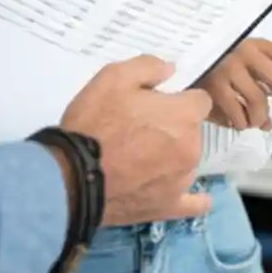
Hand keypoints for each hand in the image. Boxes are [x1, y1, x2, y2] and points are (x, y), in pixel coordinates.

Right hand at [59, 55, 212, 226]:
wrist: (71, 176)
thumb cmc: (94, 123)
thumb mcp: (114, 78)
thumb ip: (148, 67)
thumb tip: (171, 69)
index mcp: (184, 115)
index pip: (200, 100)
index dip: (179, 99)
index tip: (159, 104)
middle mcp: (192, 147)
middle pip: (192, 131)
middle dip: (173, 127)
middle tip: (139, 130)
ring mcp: (183, 179)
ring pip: (188, 161)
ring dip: (173, 157)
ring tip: (139, 159)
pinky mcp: (169, 205)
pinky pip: (194, 204)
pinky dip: (192, 198)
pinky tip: (188, 194)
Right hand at [198, 39, 271, 133]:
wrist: (179, 61)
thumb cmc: (219, 61)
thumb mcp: (248, 58)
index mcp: (255, 44)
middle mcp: (242, 54)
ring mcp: (226, 71)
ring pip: (259, 104)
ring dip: (262, 119)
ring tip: (258, 121)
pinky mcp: (210, 90)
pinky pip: (237, 116)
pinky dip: (242, 123)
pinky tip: (239, 121)